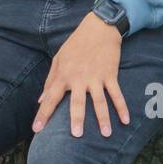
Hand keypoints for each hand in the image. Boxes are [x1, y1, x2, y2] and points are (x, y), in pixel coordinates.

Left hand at [34, 13, 130, 138]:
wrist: (98, 27)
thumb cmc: (75, 45)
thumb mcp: (58, 60)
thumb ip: (49, 82)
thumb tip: (41, 101)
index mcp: (63, 76)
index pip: (50, 98)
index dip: (43, 114)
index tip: (36, 129)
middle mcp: (79, 78)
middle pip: (77, 102)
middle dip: (76, 119)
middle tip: (76, 135)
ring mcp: (96, 77)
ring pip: (100, 101)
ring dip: (104, 118)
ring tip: (106, 134)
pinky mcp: (110, 74)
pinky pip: (116, 94)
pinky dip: (122, 107)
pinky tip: (125, 121)